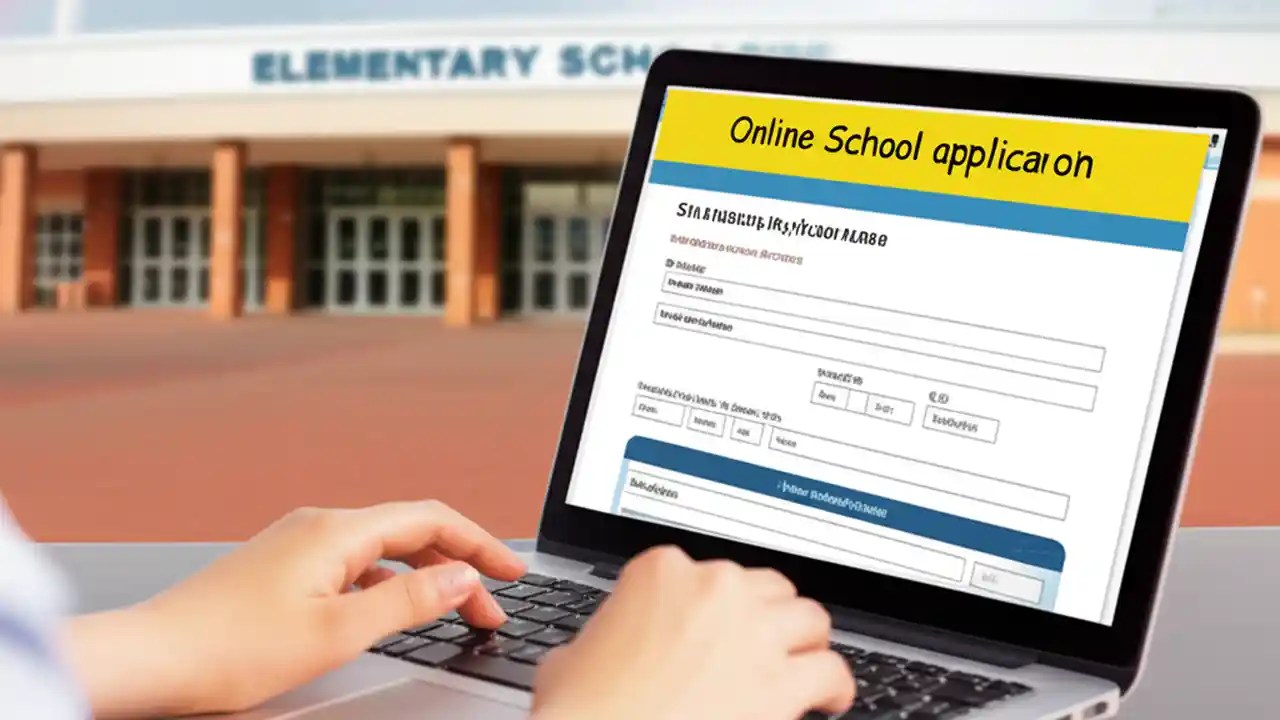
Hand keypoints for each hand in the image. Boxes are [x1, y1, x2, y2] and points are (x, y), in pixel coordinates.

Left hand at [65, 501, 525, 717]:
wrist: (152, 658)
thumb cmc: (229, 649)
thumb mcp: (337, 631)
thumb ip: (407, 600)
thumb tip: (460, 577)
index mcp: (336, 531)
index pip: (431, 520)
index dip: (479, 544)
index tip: (511, 573)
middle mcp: (319, 525)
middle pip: (411, 532)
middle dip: (459, 567)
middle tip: (490, 609)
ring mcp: (299, 543)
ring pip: (383, 549)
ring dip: (425, 578)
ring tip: (453, 614)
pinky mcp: (284, 566)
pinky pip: (355, 563)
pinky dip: (389, 583)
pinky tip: (393, 610)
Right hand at [531, 546, 854, 719]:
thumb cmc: (580, 710)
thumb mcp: (574, 654)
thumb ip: (612, 633)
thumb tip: (614, 648)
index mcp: (661, 571)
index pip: (709, 574)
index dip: (717, 608)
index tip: (719, 630)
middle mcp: (714, 589)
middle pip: (767, 588)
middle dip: (767, 618)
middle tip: (762, 648)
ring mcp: (751, 632)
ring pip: (810, 619)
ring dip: (805, 644)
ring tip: (805, 667)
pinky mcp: (779, 682)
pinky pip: (831, 671)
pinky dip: (834, 686)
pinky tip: (828, 700)